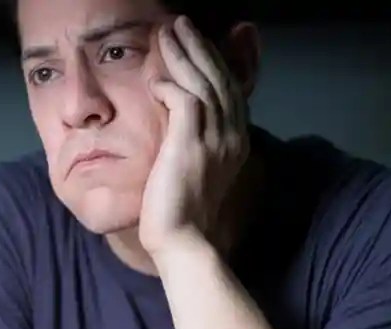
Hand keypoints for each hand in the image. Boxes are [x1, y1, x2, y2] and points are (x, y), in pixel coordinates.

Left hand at [139, 16, 249, 260]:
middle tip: (181, 23)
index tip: (196, 44)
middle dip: (199, 46)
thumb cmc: (182, 216)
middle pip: (218, 78)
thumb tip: (179, 128)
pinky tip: (154, 78)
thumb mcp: (195, 173)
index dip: (212, 62)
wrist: (183, 243)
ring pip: (202, 82)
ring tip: (167, 31)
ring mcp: (214, 140)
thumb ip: (193, 146)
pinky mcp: (190, 145)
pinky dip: (169, 85)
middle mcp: (231, 136)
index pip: (228, 90)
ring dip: (183, 54)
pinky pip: (183, 100)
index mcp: (235, 142)